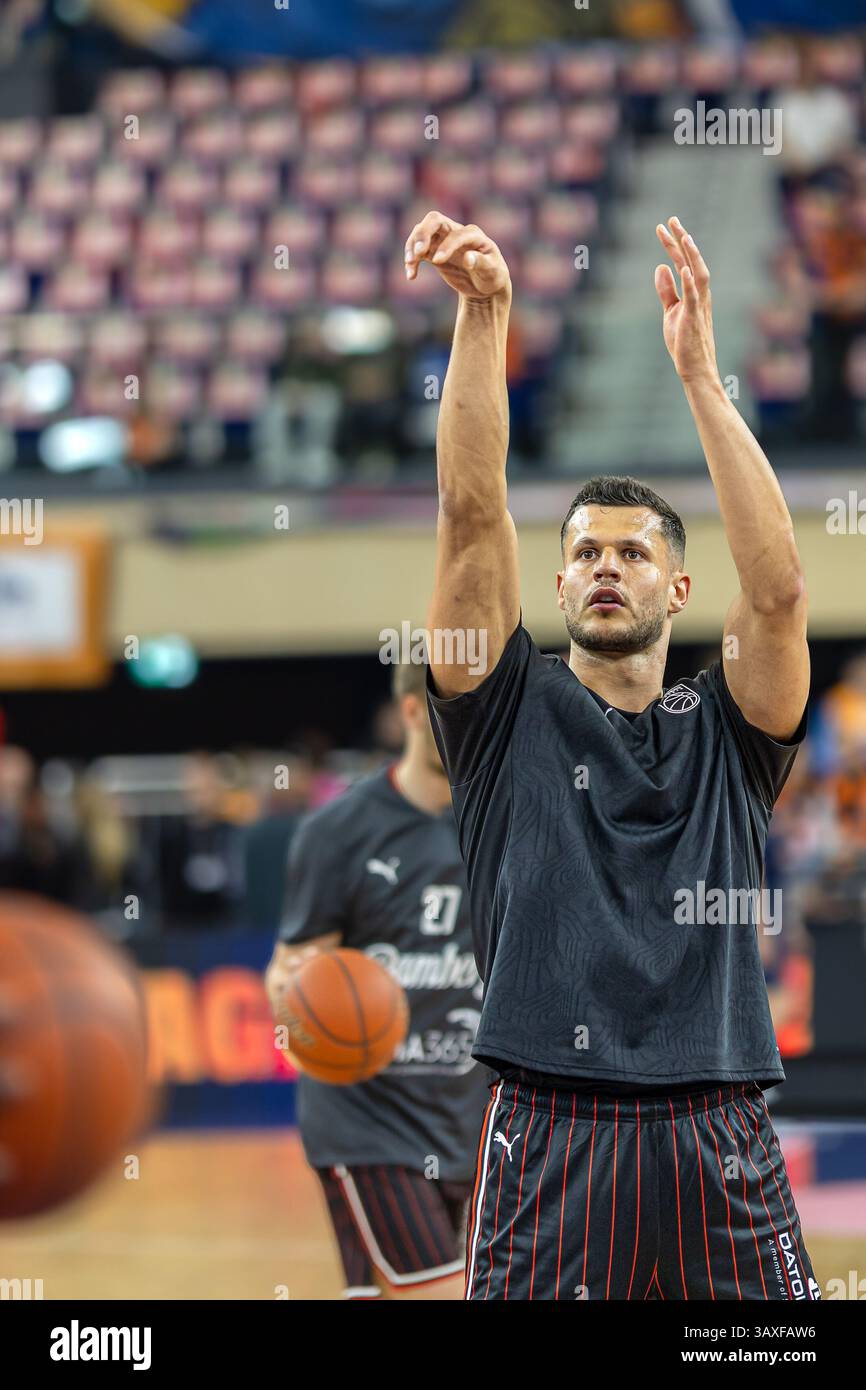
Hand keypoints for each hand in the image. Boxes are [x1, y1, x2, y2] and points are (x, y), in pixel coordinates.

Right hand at [404, 211, 510, 301]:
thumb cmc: (492, 275)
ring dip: (412, 246)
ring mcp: (443, 240)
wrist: (485, 284)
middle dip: (423, 233)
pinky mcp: (434, 251)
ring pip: (422, 232)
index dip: (446, 245)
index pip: (456, 234)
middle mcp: (456, 232)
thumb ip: (482, 263)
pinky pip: (418, 250)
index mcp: (473, 234)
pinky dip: (412, 260)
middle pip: (434, 220)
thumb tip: (468, 258)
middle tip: (417, 252)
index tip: (437, 262)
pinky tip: (411, 275)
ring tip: (410, 264)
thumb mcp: (492, 271)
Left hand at [654, 217, 718, 384]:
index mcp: (693, 292)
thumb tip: (660, 267)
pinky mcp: (694, 320)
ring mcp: (699, 307)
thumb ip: (666, 290)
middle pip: (692, 262)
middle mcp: (700, 295)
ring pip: (700, 275)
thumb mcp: (670, 311)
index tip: (664, 226)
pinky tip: (684, 269)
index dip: (673, 244)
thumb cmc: (684, 342)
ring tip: (684, 237)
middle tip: (672, 220)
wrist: (695, 369)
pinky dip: (690, 283)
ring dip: (692, 256)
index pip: (683, 262)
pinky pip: (694, 299)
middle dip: (682, 241)